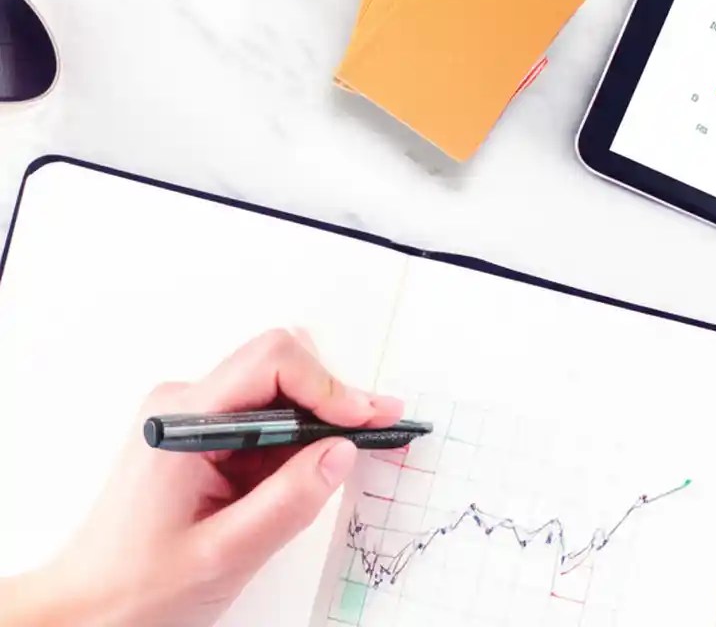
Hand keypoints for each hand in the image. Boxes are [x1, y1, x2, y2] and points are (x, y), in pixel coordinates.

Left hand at [0, 329, 403, 626]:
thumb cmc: (137, 588)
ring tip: (359, 445)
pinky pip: (266, 423)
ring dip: (320, 419)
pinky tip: (322, 465)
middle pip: (280, 367)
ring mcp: (193, 422)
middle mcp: (185, 408)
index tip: (365, 419)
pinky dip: (302, 439)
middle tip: (380, 427)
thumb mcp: (225, 553)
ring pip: (278, 393)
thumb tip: (342, 451)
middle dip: (334, 396)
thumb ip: (289, 501)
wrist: (87, 611)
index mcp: (181, 422)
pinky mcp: (204, 441)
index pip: (270, 363)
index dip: (328, 386)